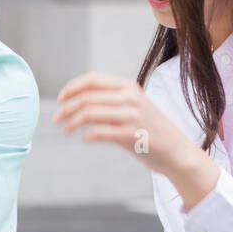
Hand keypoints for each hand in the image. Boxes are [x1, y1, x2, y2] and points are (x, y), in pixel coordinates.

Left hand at [55, 72, 219, 208]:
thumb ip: (111, 100)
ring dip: (72, 123)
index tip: (60, 100)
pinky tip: (86, 139)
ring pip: (89, 113)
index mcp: (128, 87)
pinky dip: (87, 135)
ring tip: (66, 130)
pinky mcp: (131, 135)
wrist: (177, 151)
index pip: (92, 80)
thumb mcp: (133, 106)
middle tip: (56, 120)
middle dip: (65, 109)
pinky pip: (99, 132)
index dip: (71, 88)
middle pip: (86, 97)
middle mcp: (130, 98)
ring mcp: (132, 116)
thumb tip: (77, 100)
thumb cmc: (150, 130)